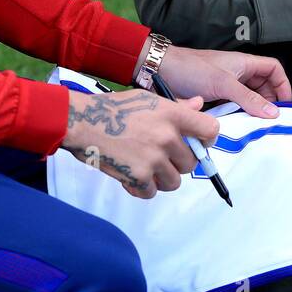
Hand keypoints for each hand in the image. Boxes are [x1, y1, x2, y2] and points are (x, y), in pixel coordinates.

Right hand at [63, 88, 219, 198]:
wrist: (81, 122)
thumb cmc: (113, 108)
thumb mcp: (147, 100)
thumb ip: (176, 107)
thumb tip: (199, 105)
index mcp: (172, 114)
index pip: (210, 130)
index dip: (206, 139)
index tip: (196, 143)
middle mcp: (167, 137)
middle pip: (192, 162)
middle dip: (178, 162)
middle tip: (160, 156)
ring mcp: (153, 158)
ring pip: (174, 181)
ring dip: (162, 178)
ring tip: (145, 167)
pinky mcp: (138, 176)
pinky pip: (152, 192)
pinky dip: (142, 187)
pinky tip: (131, 175)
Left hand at [154, 45, 289, 117]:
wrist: (160, 70)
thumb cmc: (191, 69)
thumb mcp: (223, 83)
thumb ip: (248, 99)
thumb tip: (273, 113)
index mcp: (244, 63)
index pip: (273, 70)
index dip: (282, 85)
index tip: (285, 104)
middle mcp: (238, 74)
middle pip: (263, 88)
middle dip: (268, 103)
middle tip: (269, 121)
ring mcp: (226, 87)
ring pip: (248, 100)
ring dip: (252, 112)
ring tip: (254, 126)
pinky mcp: (214, 98)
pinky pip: (233, 108)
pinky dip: (237, 116)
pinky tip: (237, 126)